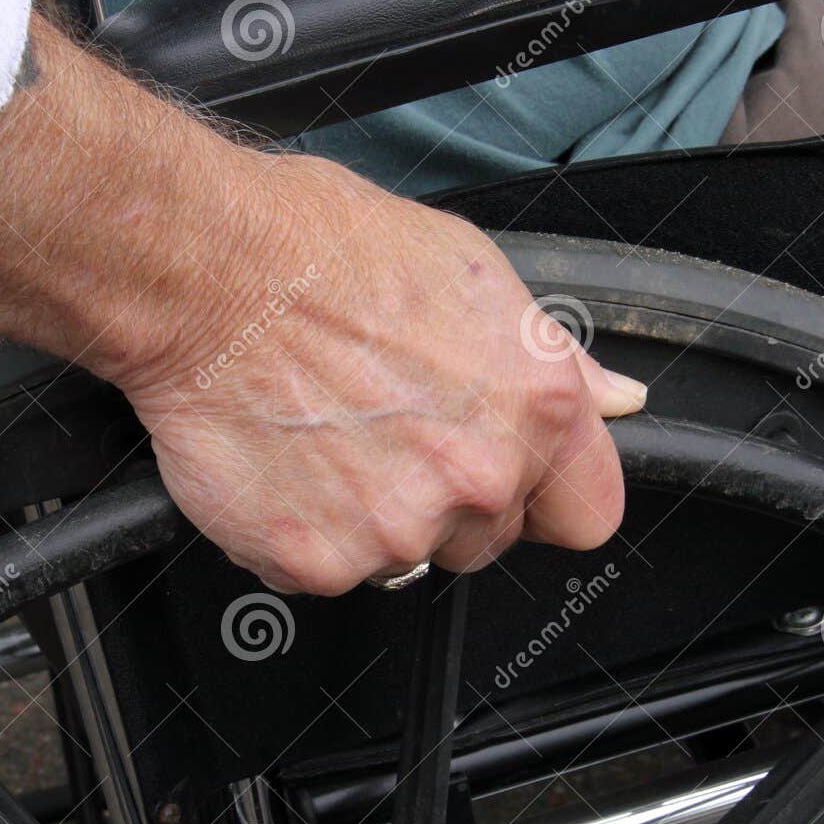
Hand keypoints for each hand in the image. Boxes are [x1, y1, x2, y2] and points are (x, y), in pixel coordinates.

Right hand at [0, 19, 644, 593]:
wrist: (205, 274)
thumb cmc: (322, 250)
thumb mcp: (473, 274)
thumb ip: (557, 360)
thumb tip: (618, 398)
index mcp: (533, 408)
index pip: (587, 512)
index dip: (547, 493)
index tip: (512, 478)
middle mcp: (478, 478)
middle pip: (491, 539)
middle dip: (449, 499)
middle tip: (387, 431)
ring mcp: (399, 529)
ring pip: (408, 559)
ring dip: (374, 519)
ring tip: (329, 438)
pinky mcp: (319, 562)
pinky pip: (327, 573)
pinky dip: (304, 535)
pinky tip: (288, 466)